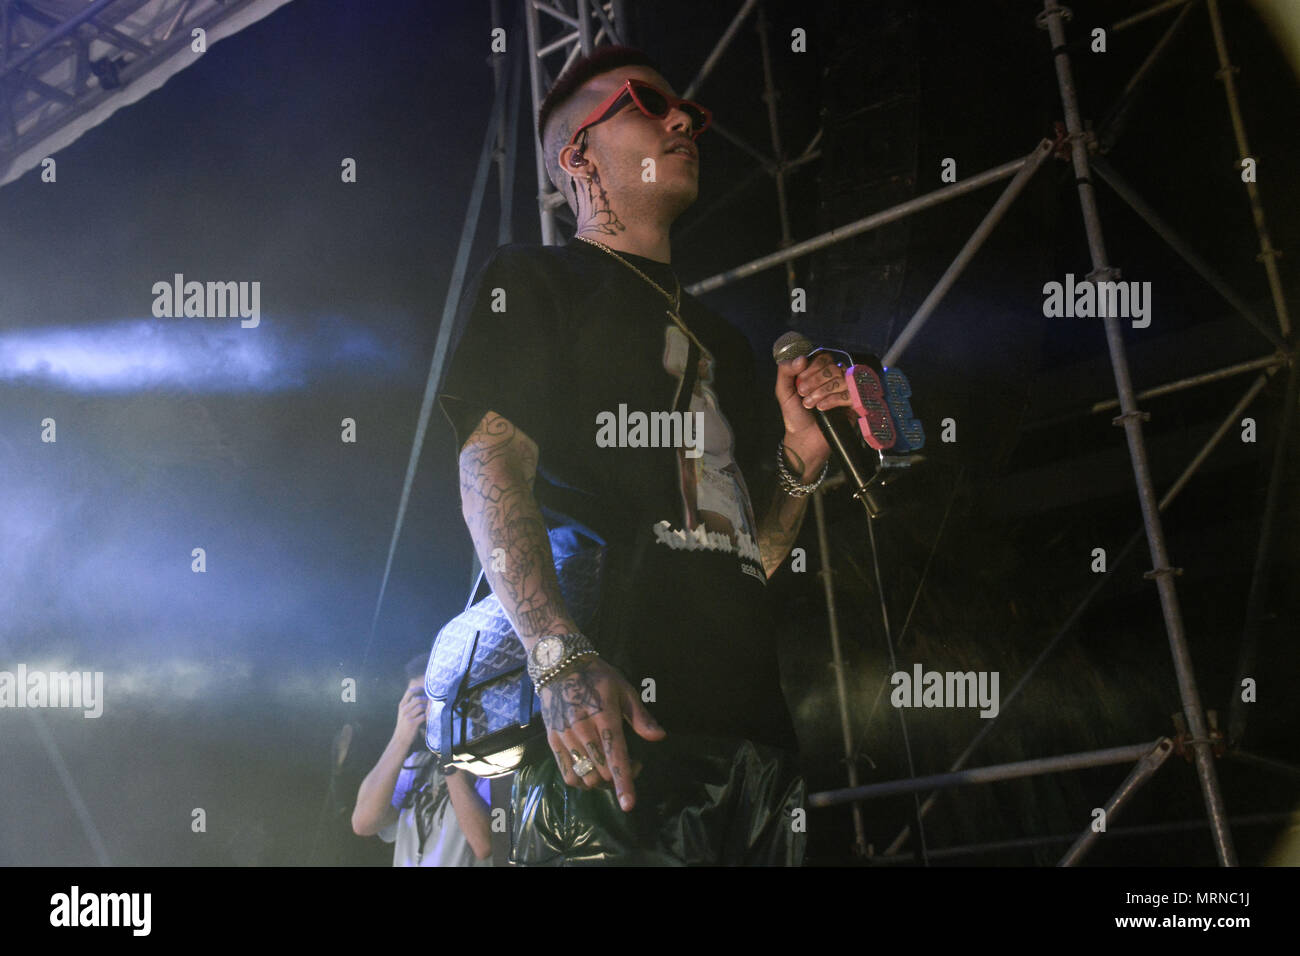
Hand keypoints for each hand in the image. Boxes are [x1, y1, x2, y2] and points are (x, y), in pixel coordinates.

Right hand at [392, 686, 427, 748]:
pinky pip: (424, 716)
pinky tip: (431, 717)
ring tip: (432, 710)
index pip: (410, 692)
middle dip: (427, 700)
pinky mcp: (412, 723)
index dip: (419, 689)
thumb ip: (411, 705)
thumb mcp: (404, 714)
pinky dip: (428, 716)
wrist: (400, 740)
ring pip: (421, 707)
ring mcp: (407, 716)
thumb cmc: (404, 726)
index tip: (426, 690)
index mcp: (402, 705)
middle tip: (432, 702)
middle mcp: (404, 710)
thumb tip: (423, 697)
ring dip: (428, 708)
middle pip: (418, 699)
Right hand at [538, 656, 664, 810]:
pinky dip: (582, 781)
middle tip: (632, 763)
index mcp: (604, 717)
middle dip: (620, 777)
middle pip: (602, 772)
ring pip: (585, 776)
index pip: (615, 756)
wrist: (560, 666)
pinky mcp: (553, 741)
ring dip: (602, 781)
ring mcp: (565, 737)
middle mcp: (582, 731)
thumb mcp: (624, 690)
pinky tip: (593, 771)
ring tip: (611, 768)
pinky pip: (568, 774)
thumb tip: (659, 737)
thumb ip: (641, 717)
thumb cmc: (598, 677)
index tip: (629, 804)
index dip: (623, 783)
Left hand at [775, 352, 853, 472]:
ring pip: (841, 379)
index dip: (812, 367)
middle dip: (815, 380)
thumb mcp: (784, 391)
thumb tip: (802, 358)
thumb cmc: (795, 415)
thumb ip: (786, 371)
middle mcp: (834, 379)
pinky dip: (833, 400)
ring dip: (822, 392)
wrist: (804, 438)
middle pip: (833, 367)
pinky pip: (849, 394)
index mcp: (819, 372)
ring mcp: (845, 391)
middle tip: (803, 393)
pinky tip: (822, 408)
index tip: (800, 380)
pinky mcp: (852, 404)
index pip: (823, 358)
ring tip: (810, 404)